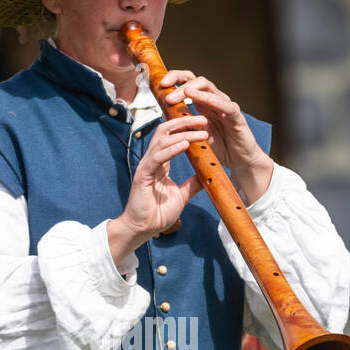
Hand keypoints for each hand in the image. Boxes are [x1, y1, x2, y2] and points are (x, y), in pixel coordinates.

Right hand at [107, 114, 205, 261]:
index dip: (187, 128)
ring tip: (201, 132)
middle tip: (204, 119)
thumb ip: (192, 183)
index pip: (172, 137)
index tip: (204, 125)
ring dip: (183, 134)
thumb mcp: (182, 195)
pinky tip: (185, 145)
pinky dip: (172, 149)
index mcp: (160, 163)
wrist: (142, 229)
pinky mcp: (143, 175)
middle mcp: (152, 160)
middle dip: (184, 122)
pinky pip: (158, 157)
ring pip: (163, 141)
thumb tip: (206, 175)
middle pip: (166, 131)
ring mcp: (146, 166)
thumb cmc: (157, 213)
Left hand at [159, 68, 272, 203]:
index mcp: (204, 103)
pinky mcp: (236, 116)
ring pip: (209, 88)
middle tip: (166, 87)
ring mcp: (226, 106)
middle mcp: (215, 100)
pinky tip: (203, 99)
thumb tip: (164, 116)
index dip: (174, 79)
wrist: (239, 160)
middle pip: (197, 80)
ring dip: (192, 90)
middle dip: (179, 80)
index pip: (188, 82)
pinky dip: (212, 100)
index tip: (160, 84)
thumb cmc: (219, 147)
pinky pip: (225, 105)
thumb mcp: (195, 134)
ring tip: (180, 93)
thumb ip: (184, 124)